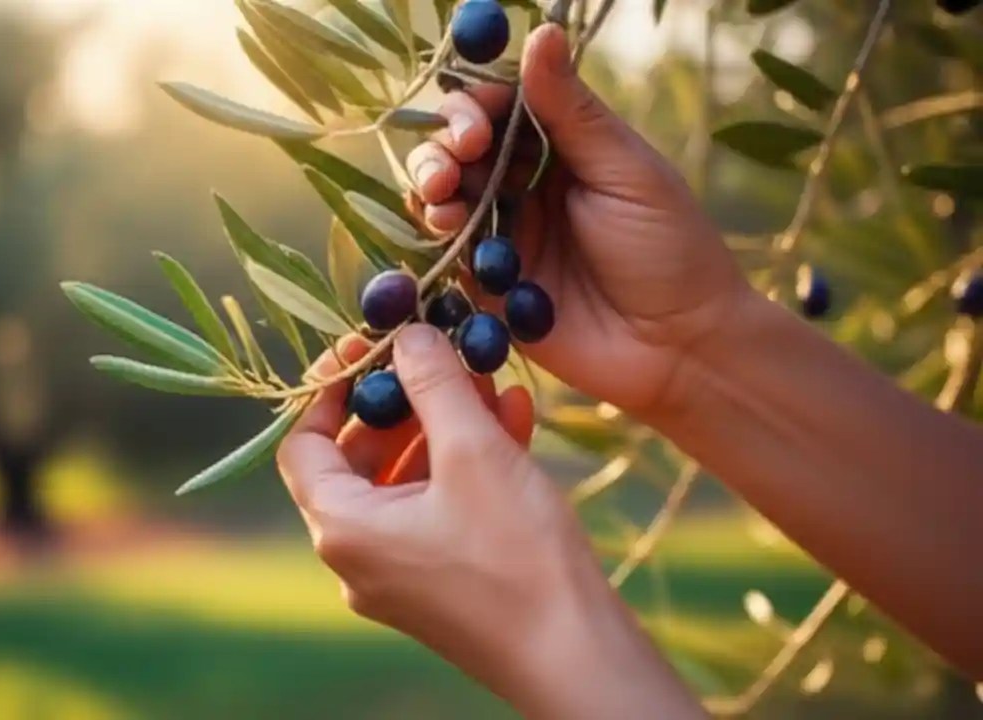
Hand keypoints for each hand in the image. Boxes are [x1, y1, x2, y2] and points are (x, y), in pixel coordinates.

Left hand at [277, 326, 703, 718]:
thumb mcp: (472, 451)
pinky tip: (512, 421)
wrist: (575, 654)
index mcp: (342, 528)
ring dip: (441, 428)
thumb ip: (433, 383)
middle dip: (400, 405)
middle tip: (433, 361)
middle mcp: (358, 558)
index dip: (328, 390)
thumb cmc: (516, 556)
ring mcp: (399, 577)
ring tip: (485, 385)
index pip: (301, 445)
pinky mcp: (441, 586)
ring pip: (404, 482)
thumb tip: (406, 334)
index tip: (364, 349)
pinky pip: (438, 509)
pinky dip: (463, 466)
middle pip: (355, 461)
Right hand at [406, 24, 749, 416]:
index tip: (472, 124)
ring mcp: (505, 236)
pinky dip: (433, 235)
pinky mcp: (489, 286)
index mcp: (564, 148)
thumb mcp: (624, 171)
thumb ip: (572, 111)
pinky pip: (445, 254)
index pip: (500, 108)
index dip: (473, 107)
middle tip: (454, 162)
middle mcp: (526, 186)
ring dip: (431, 187)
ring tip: (442, 196)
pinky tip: (442, 228)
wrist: (679, 347)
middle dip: (443, 147)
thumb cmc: (670, 250)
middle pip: (461, 150)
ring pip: (444, 197)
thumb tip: (542, 31)